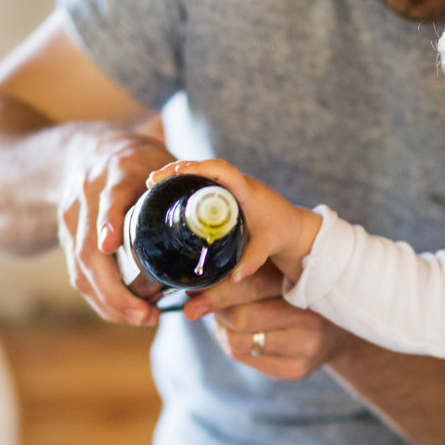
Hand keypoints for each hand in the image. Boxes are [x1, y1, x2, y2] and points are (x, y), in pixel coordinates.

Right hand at [58, 125, 171, 325]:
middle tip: (146, 314)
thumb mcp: (163, 163)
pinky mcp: (67, 237)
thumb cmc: (140, 161)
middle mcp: (87, 197)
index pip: (108, 199)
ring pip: (80, 267)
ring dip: (108, 301)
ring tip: (141, 318)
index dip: (108, 222)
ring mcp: (72, 218)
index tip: (112, 246)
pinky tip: (124, 313)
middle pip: (88, 249)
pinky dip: (100, 298)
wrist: (88, 150)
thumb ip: (187, 187)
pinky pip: (78, 274)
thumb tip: (223, 221)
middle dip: (114, 289)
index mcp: (116, 174)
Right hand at [147, 159, 321, 283]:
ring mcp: (230, 185)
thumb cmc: (280, 231)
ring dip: (178, 174)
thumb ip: (252, 261)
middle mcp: (237, 182)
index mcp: (246, 191)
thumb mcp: (267, 246)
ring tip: (153, 184)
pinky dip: (185, 182)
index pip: (222, 170)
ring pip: (201, 171)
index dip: (199, 168)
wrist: (292, 225)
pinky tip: (167, 191)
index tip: (177, 174)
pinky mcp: (225, 191)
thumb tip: (234, 278)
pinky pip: (203, 180)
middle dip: (177, 170)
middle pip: (204, 166)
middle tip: (153, 181)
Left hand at [184, 261, 351, 380]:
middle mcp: (310, 319)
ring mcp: (306, 349)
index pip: (251, 286)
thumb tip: (195, 286)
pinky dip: (234, 343)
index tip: (190, 292)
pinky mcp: (297, 371)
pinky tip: (242, 333)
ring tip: (226, 316)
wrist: (340, 329)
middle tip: (202, 302)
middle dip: (215, 309)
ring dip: (222, 328)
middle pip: (240, 318)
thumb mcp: (281, 274)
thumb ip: (246, 273)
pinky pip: (245, 357)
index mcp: (305, 285)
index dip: (216, 290)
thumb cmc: (299, 293)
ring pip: (237, 341)